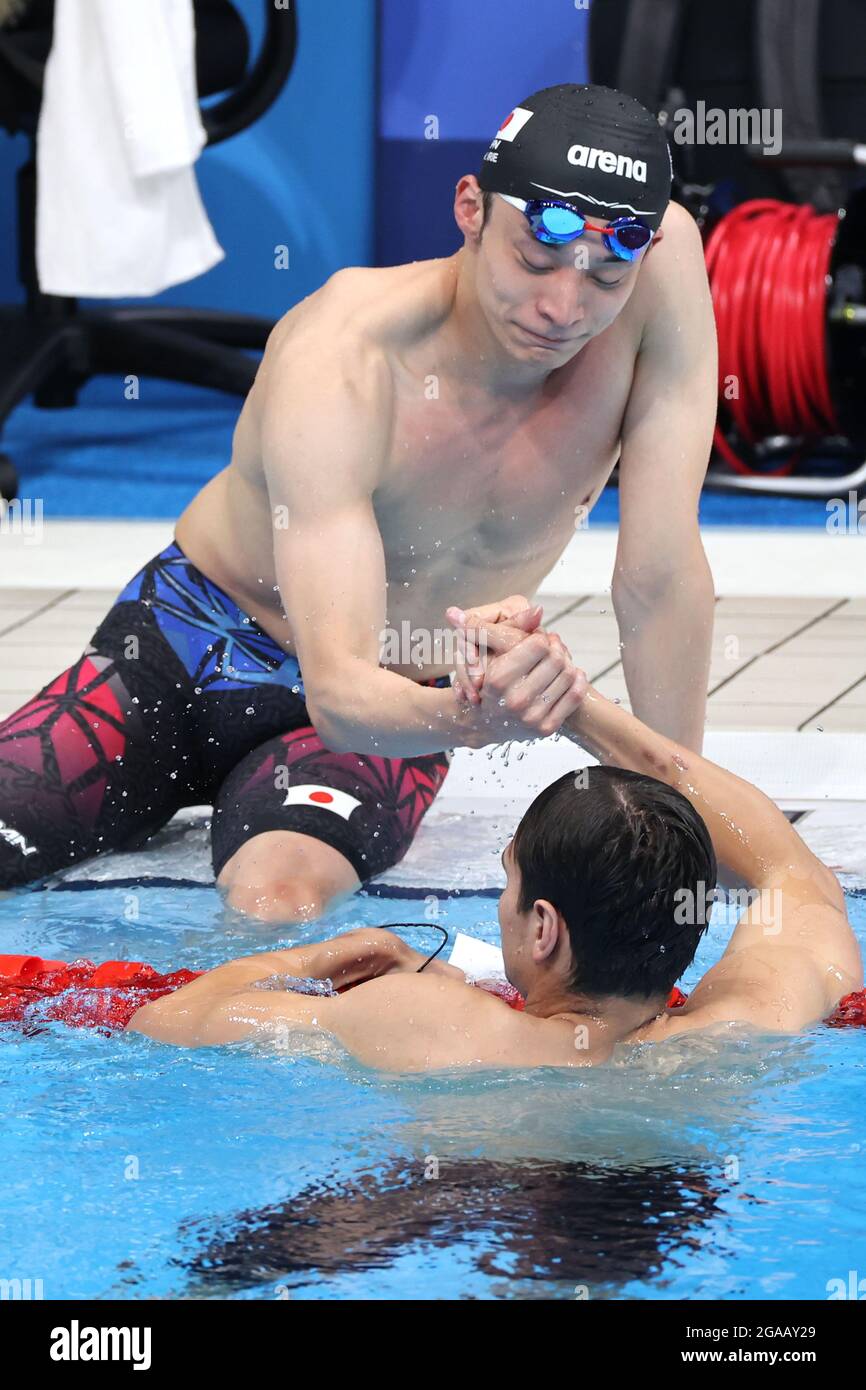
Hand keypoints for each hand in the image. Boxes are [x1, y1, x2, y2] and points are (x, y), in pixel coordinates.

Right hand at [446, 612, 586, 745]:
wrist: (485, 724)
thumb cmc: (486, 683)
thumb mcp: (482, 654)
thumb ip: (492, 629)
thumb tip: (487, 610)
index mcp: (498, 679)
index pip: (538, 644)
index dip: (540, 637)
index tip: (537, 639)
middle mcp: (516, 700)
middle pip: (557, 658)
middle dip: (556, 648)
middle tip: (551, 647)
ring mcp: (533, 717)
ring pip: (569, 674)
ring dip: (567, 663)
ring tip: (557, 661)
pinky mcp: (546, 728)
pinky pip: (576, 695)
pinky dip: (577, 680)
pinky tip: (568, 675)